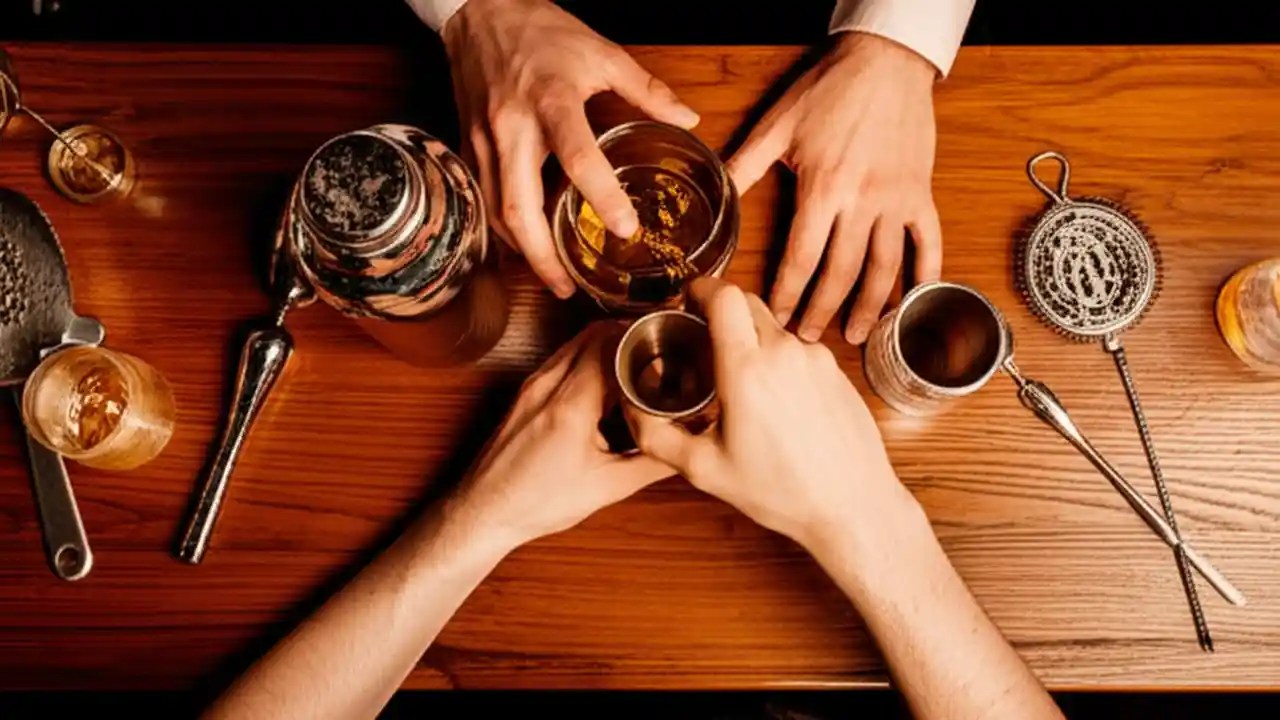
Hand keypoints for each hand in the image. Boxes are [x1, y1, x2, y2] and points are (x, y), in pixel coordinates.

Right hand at [442, 0, 699, 296]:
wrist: (478, 11)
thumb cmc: (540, 31)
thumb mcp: (601, 52)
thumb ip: (647, 90)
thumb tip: (688, 120)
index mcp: (552, 100)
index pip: (577, 156)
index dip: (602, 196)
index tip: (625, 227)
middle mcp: (513, 127)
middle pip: (519, 206)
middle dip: (542, 256)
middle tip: (568, 288)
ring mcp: (486, 140)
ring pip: (497, 212)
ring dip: (523, 251)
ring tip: (551, 277)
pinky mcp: (470, 146)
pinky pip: (486, 199)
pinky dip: (505, 229)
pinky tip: (526, 245)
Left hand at [453, 323, 673, 548]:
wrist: (484, 511)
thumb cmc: (537, 502)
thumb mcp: (606, 488)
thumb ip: (652, 464)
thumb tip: (685, 448)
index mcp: (570, 404)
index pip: (611, 346)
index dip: (643, 341)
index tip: (668, 345)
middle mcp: (547, 385)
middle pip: (593, 335)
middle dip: (628, 336)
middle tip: (659, 349)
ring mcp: (533, 386)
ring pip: (575, 343)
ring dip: (607, 344)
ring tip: (637, 362)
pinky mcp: (526, 393)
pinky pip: (561, 359)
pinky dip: (587, 358)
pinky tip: (605, 381)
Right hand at [625, 278, 908, 553]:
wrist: (852, 505)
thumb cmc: (782, 492)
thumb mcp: (705, 470)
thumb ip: (657, 436)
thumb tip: (631, 411)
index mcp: (747, 370)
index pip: (723, 296)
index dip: (701, 288)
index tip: (687, 299)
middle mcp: (784, 353)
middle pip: (747, 303)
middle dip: (721, 311)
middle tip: (703, 338)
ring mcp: (816, 359)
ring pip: (773, 328)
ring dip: (752, 340)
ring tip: (739, 380)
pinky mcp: (837, 371)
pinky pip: (799, 350)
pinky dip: (779, 361)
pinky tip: (776, 400)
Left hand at [727, 32, 941, 343]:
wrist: (886, 62)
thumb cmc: (831, 90)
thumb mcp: (778, 125)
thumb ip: (745, 166)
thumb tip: (717, 193)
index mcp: (823, 189)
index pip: (801, 257)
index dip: (786, 293)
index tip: (775, 319)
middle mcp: (862, 202)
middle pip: (841, 273)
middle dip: (822, 311)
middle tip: (807, 337)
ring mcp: (897, 200)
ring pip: (884, 268)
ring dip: (870, 307)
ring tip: (857, 335)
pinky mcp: (922, 194)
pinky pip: (927, 242)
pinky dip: (924, 274)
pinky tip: (913, 300)